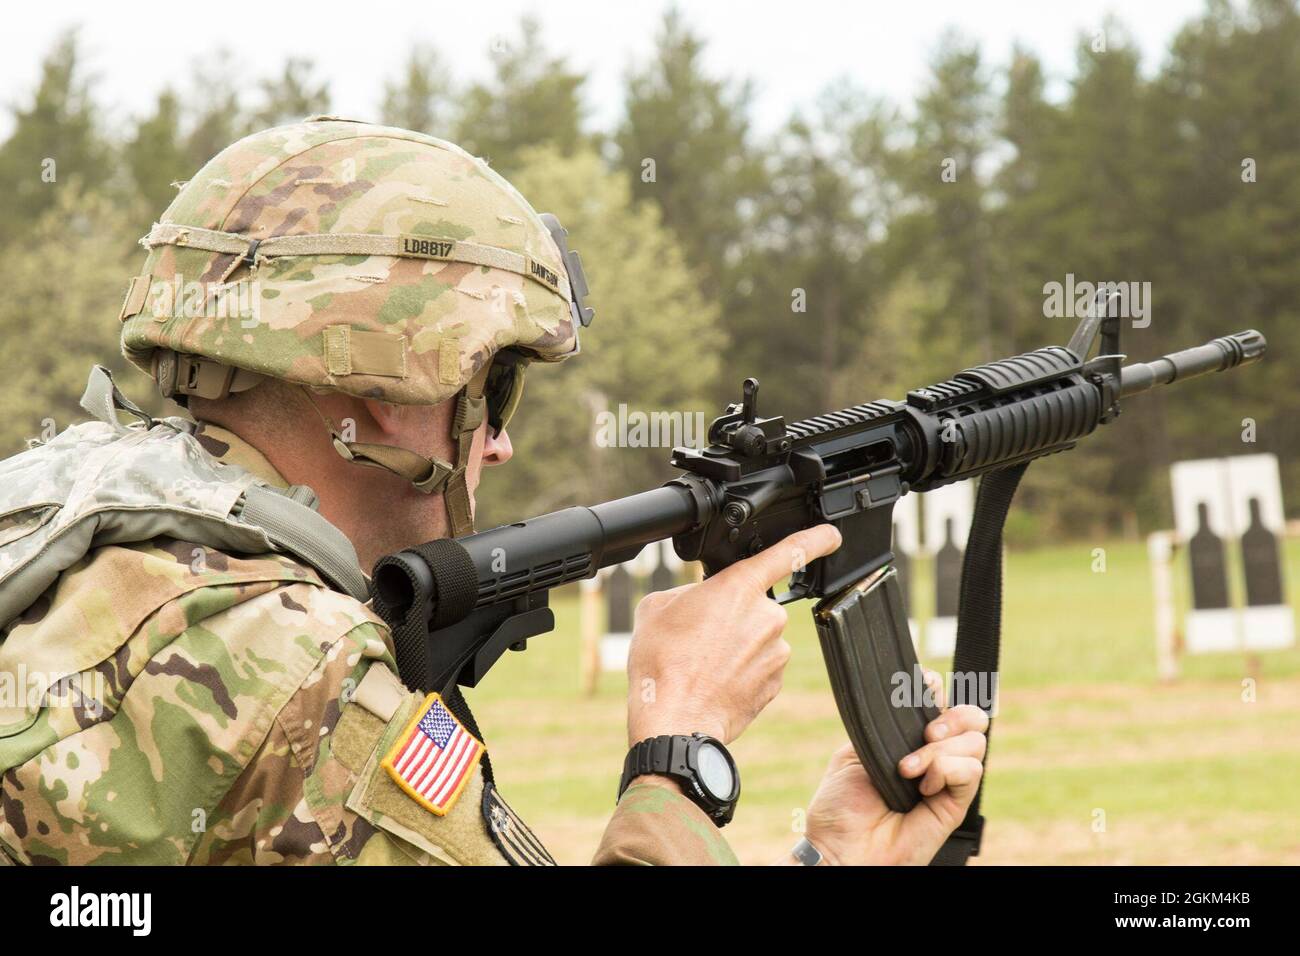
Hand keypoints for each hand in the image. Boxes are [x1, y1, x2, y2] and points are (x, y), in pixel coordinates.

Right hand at [625, 524, 841, 746]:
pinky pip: (761, 666)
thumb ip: (689, 592)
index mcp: (740, 586)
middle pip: (755, 605)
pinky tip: (715, 680)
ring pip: (757, 638)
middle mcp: (767, 615)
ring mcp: (776, 651)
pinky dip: (741, 672)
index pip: (788, 552)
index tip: (831, 536)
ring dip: (736, 646)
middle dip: (732, 617)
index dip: (814, 539)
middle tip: (700, 638)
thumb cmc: (662, 663)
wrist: (674, 718)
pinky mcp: (776, 682)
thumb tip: (700, 601)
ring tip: (702, 663)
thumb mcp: (658, 607)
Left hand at [792, 672, 988, 864]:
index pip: (942, 703)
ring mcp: (947, 781)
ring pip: (975, 742)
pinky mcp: (955, 806)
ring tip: (908, 770)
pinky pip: (972, 772)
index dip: (936, 691)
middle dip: (953, 716)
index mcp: (909, 740)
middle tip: (926, 732)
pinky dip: (946, 771)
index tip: (920, 689)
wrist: (840, 848)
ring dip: (939, 750)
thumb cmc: (841, 806)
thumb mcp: (854, 751)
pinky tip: (922, 786)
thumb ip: (884, 723)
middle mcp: (935, 758)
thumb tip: (915, 696)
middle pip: (973, 718)